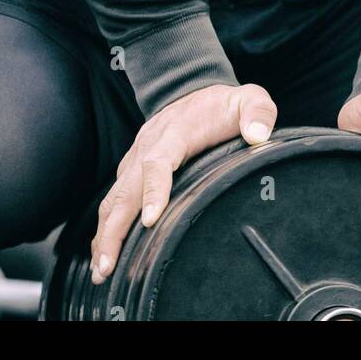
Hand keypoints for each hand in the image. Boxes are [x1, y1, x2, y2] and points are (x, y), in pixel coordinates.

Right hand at [90, 82, 276, 282]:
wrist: (192, 88)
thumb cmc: (223, 104)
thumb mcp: (249, 99)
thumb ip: (257, 112)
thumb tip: (258, 134)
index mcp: (175, 132)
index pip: (158, 161)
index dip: (152, 190)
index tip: (149, 220)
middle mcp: (148, 145)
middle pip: (125, 188)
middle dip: (115, 228)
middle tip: (108, 266)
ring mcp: (136, 157)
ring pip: (113, 197)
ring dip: (104, 233)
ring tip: (102, 271)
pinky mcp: (131, 168)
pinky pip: (114, 198)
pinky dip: (106, 226)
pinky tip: (105, 252)